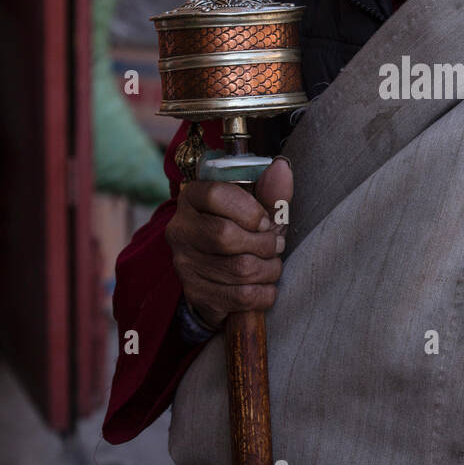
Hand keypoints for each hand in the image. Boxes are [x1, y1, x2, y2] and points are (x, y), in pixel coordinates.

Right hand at [165, 157, 293, 330]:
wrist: (225, 274)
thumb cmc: (246, 232)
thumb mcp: (260, 209)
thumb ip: (271, 191)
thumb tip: (281, 167)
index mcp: (192, 197)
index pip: (216, 195)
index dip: (250, 211)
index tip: (266, 222)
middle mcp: (180, 229)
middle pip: (225, 235)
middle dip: (264, 243)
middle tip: (276, 245)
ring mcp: (184, 263)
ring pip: (238, 268)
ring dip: (269, 269)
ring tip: (272, 265)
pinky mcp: (195, 293)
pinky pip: (240, 296)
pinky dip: (264, 293)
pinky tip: (265, 286)